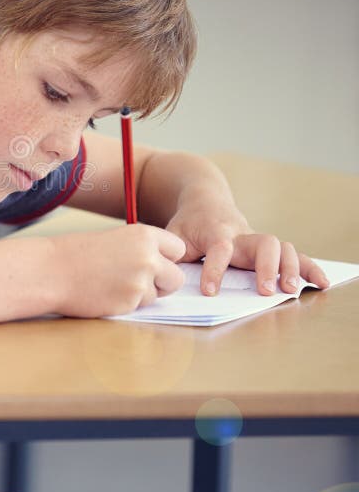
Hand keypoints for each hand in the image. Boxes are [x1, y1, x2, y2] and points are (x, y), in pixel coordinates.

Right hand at [52, 224, 186, 316]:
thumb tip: (165, 268)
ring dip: (141, 294)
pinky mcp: (129, 303)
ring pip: (158, 295)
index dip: (166, 258)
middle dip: (162, 282)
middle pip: (177, 278)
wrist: (50, 271)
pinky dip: (126, 304)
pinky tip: (105, 293)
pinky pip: (139, 308)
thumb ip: (141, 250)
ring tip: (112, 283)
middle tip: (136, 279)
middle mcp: (148, 257)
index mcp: (144, 235)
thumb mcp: (115, 239)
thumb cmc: (77, 254)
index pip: (178, 249)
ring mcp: (140, 282)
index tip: (153, 261)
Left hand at [165, 192, 329, 295]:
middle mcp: (241, 234)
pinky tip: (320, 283)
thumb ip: (173, 255)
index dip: (215, 270)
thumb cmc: (187, 223)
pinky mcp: (268, 247)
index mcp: (215, 232)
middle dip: (266, 267)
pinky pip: (294, 255)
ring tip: (290, 291)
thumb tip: (169, 279)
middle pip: (263, 243)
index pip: (219, 249)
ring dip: (290, 269)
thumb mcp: (173, 235)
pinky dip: (309, 268)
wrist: (204, 200)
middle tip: (265, 291)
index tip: (210, 291)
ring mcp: (257, 239)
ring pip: (282, 247)